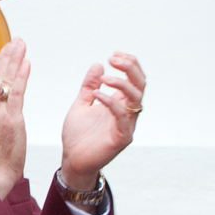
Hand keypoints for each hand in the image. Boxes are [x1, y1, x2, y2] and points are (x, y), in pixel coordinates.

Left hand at [57, 52, 143, 195]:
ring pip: (136, 99)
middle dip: (130, 68)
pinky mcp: (122, 138)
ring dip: (122, 83)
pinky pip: (122, 117)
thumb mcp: (82, 103)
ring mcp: (127, 125)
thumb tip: (97, 64)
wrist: (73, 160)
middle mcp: (127, 112)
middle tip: (114, 59)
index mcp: (120, 103)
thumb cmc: (78, 135)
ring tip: (105, 76)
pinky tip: (96, 95)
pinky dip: (111, 102)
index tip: (113, 55)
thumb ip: (90, 86)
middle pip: (140, 85)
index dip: (129, 64)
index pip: (135, 79)